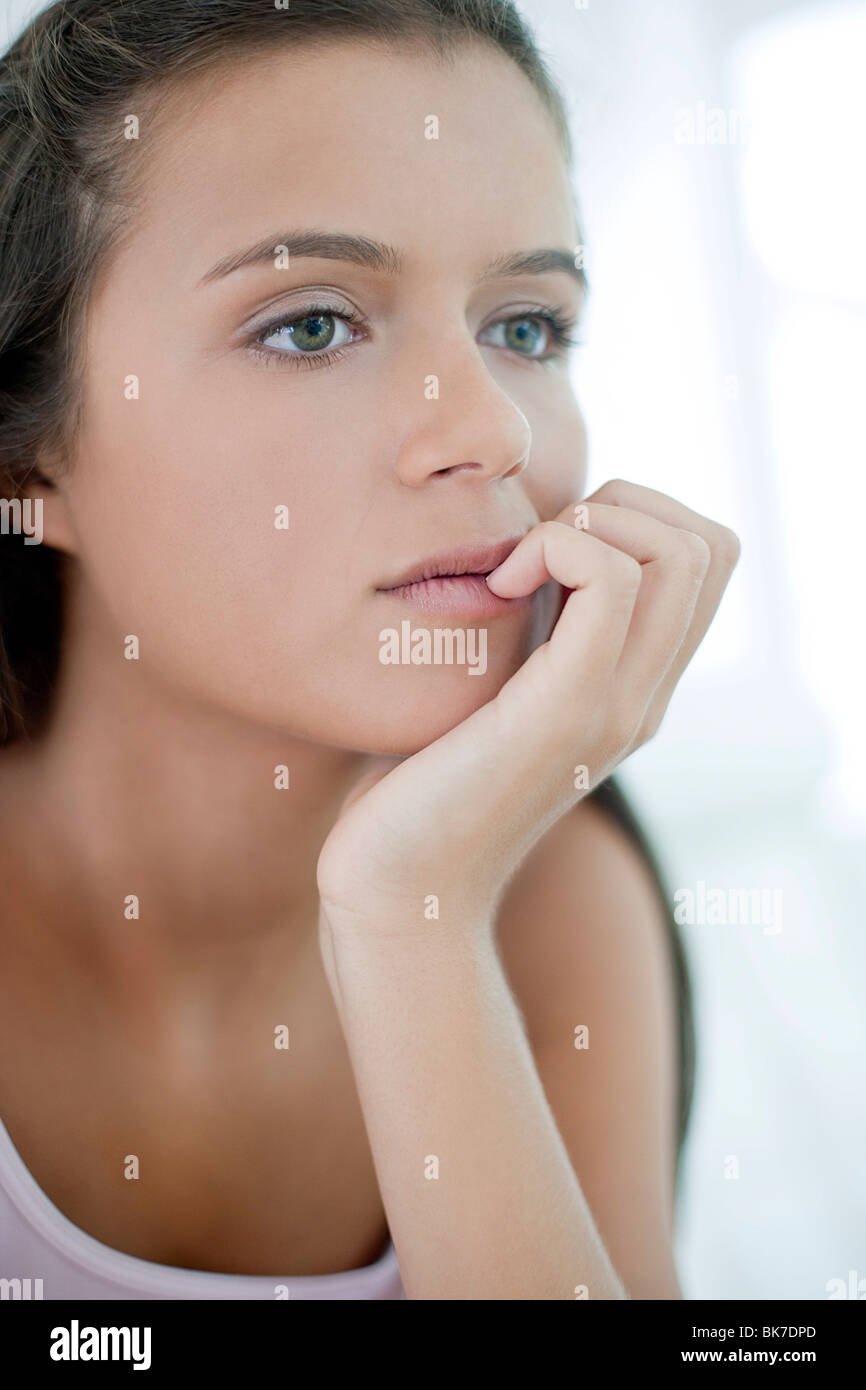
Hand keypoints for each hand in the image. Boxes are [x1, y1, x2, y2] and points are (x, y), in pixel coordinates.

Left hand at [316, 479, 739, 937]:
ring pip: (680, 553)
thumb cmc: (417, 792)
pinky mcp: (567, 711)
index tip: (546, 551)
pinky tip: (497, 586)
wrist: (401, 895)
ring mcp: (616, 707)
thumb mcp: (484, 693)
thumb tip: (507, 556)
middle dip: (623, 505)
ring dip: (593, 522)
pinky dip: (556, 548)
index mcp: (631, 691)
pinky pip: (612, 582)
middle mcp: (643, 698)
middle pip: (710, 546)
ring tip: (517, 568)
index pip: (705, 563)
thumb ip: (521, 636)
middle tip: (538, 551)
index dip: (636, 518)